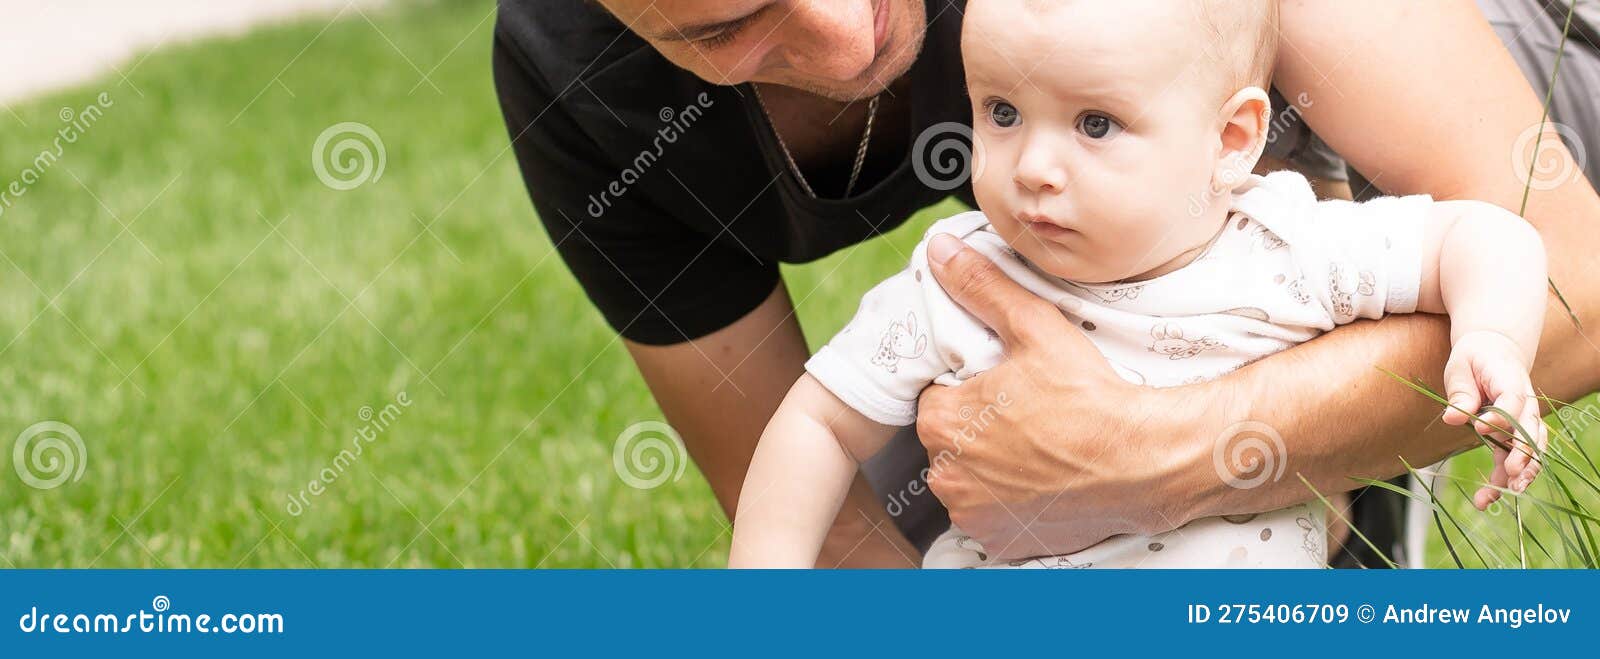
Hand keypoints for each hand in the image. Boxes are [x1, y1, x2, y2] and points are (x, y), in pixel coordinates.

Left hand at [913, 234, 1202, 558]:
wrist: (1145, 460)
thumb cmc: (1090, 395)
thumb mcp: (1034, 328)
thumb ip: (981, 288)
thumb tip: (940, 252)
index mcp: (942, 422)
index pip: (938, 400)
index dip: (972, 391)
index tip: (1007, 389)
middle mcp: (947, 475)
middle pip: (952, 442)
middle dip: (980, 429)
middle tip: (1029, 416)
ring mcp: (974, 514)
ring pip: (970, 480)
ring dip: (993, 467)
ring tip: (1039, 448)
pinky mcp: (1001, 541)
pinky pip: (992, 516)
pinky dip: (1011, 502)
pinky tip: (1042, 482)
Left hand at [1440, 330, 1546, 509]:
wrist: (1495, 352)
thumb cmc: (1474, 359)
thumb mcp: (1460, 367)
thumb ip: (1461, 392)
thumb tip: (1453, 418)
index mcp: (1511, 380)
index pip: (1511, 402)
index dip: (1499, 417)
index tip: (1479, 429)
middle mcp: (1526, 403)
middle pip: (1532, 431)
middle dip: (1523, 454)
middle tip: (1510, 474)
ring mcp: (1525, 420)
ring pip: (1532, 450)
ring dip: (1521, 473)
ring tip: (1504, 494)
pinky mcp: (1517, 434)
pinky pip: (1518, 458)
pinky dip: (1508, 478)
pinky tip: (1490, 497)